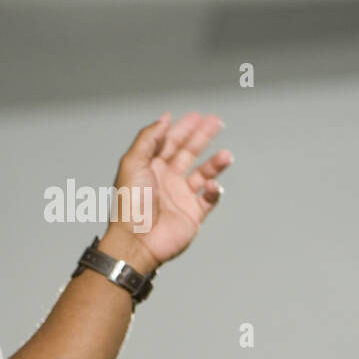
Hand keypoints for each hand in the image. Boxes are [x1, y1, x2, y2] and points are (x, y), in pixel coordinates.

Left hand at [103, 112, 231, 271]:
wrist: (137, 241)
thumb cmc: (131, 204)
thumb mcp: (133, 163)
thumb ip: (149, 138)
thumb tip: (165, 119)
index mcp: (150, 167)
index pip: (170, 142)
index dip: (183, 128)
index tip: (197, 116)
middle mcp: (166, 180)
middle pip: (188, 152)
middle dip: (202, 137)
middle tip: (217, 122)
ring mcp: (180, 197)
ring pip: (203, 174)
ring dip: (215, 163)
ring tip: (226, 156)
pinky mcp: (192, 214)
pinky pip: (209, 199)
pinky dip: (214, 191)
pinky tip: (212, 186)